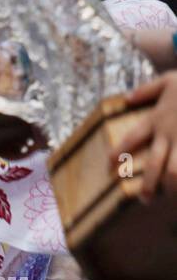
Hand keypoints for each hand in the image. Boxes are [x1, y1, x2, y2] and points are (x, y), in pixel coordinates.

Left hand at [121, 73, 176, 199]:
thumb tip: (126, 99)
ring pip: (174, 171)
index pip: (131, 139)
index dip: (119, 152)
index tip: (109, 165)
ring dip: (171, 186)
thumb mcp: (170, 79)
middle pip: (153, 164)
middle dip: (147, 185)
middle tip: (145, 199)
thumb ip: (147, 90)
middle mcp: (170, 133)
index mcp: (158, 118)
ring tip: (170, 195)